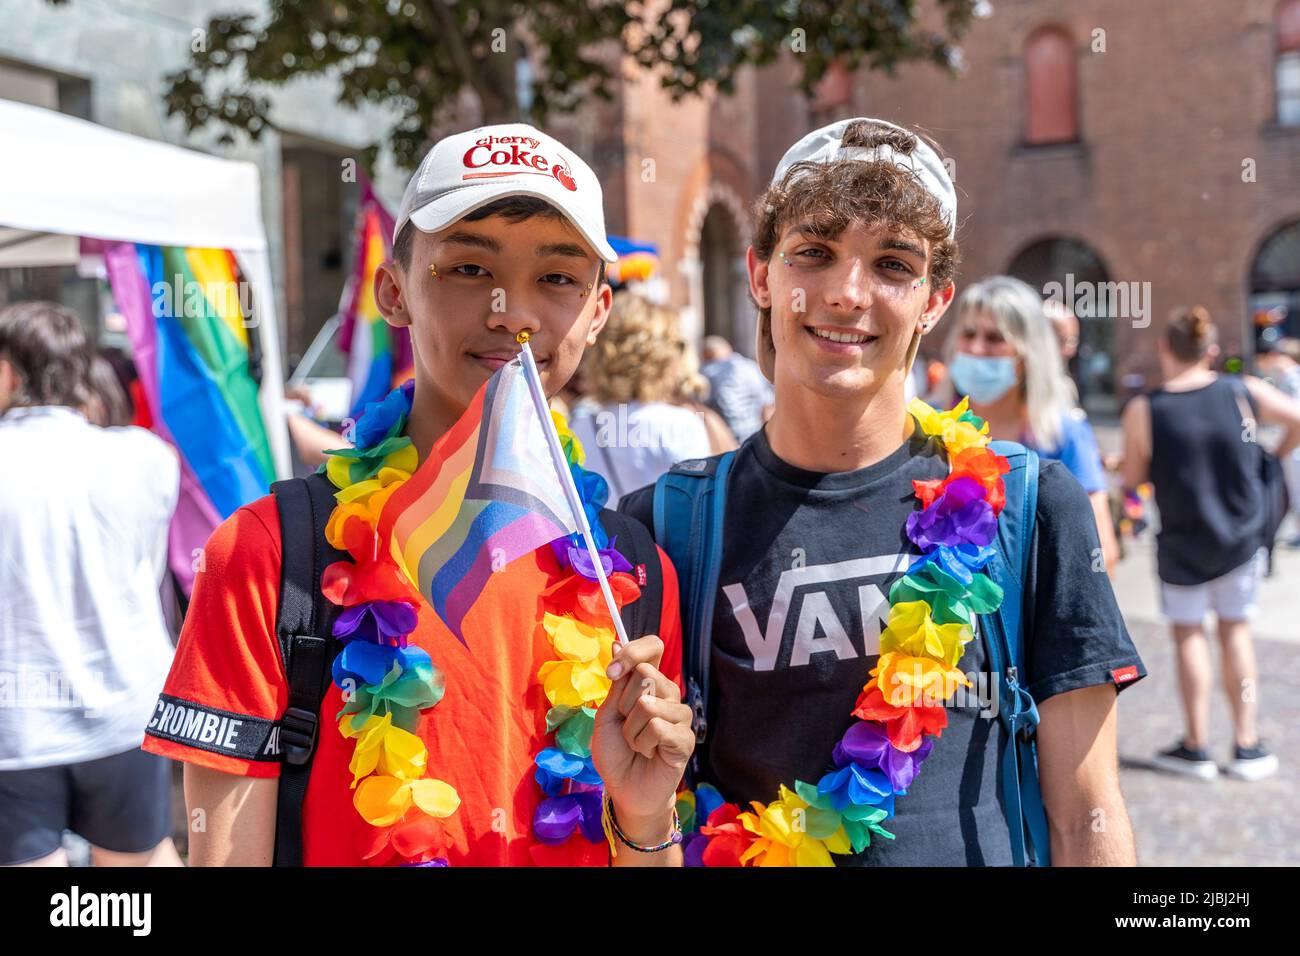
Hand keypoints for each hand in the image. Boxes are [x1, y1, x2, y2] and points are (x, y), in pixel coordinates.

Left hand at [591, 634, 694, 841]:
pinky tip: (648, 753)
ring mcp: (679, 715)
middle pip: (645, 673)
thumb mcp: (607, 714)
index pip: (653, 646)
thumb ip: (617, 683)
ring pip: (648, 704)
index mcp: (649, 682)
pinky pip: (657, 727)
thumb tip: (617, 643)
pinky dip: (642, 743)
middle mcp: (668, 693)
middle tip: (626, 725)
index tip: (612, 672)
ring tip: (636, 744)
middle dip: (623, 704)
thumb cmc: (615, 752)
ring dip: (631, 729)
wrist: (624, 788)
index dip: (633, 651)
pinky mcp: (685, 738)